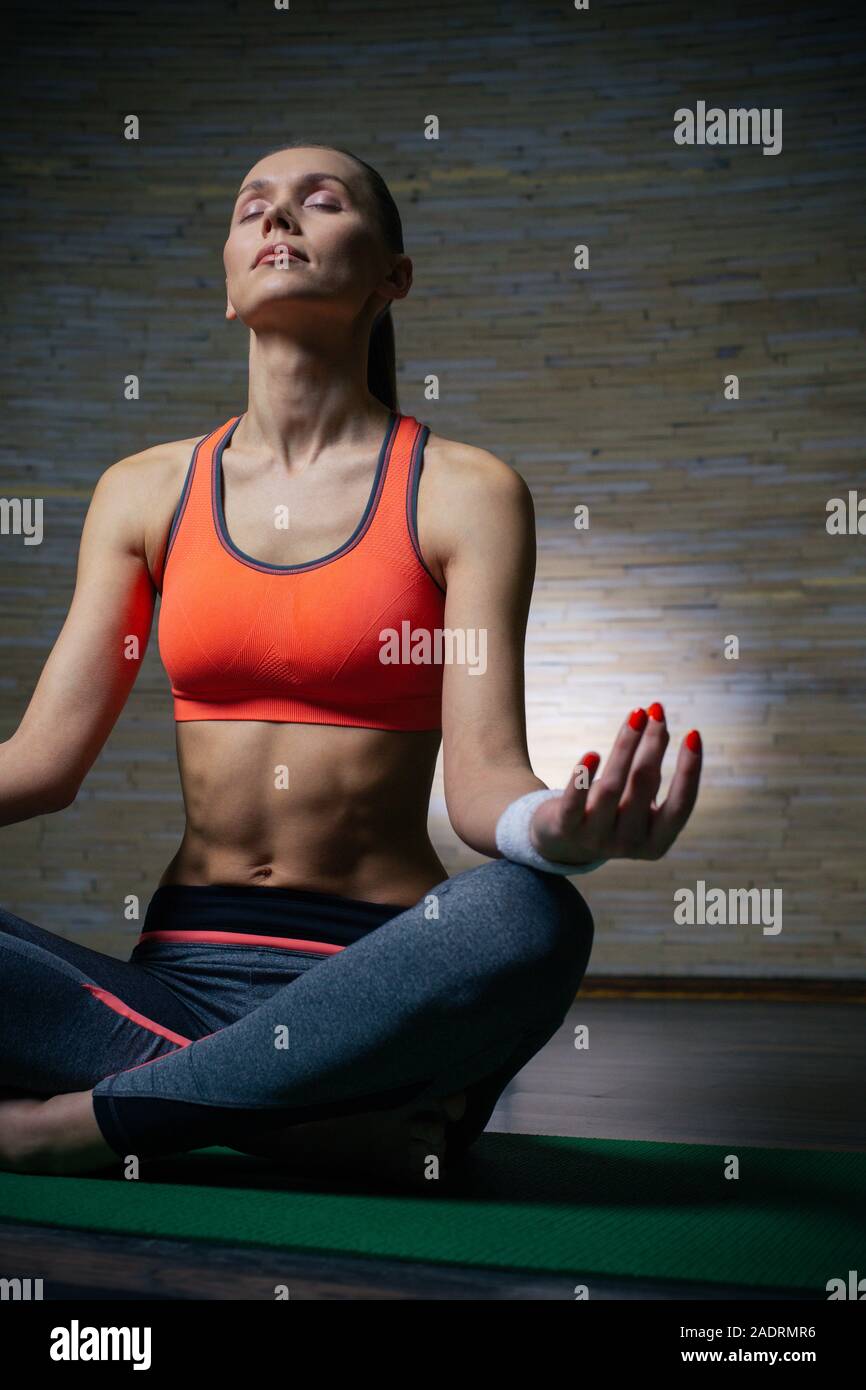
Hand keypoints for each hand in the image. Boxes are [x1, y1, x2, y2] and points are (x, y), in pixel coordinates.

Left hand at [529, 703, 701, 864]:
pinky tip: (592, 754)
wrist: (563, 843)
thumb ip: (648, 768)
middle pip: (644, 786)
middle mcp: (629, 844)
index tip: (693, 733)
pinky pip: (574, 803)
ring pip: (612, 788)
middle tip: (656, 711)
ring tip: (635, 715)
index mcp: (656, 841)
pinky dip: (583, 778)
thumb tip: (659, 722)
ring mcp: (597, 839)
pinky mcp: (567, 830)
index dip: (689, 770)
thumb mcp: (633, 796)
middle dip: (652, 745)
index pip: (681, 805)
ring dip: (625, 747)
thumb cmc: (610, 813)